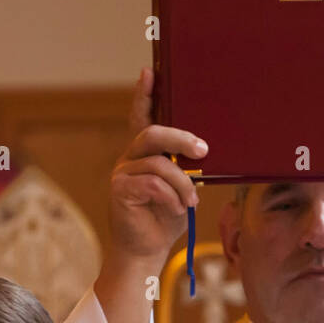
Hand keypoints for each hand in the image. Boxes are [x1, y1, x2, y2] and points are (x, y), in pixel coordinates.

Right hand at [108, 66, 207, 261]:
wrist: (146, 250)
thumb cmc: (165, 218)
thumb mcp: (181, 188)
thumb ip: (185, 168)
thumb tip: (202, 153)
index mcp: (145, 153)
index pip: (143, 117)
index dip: (145, 94)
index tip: (150, 72)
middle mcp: (131, 157)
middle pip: (153, 133)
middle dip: (181, 139)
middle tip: (203, 151)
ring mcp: (122, 172)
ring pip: (159, 163)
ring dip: (182, 184)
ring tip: (190, 202)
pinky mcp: (120, 189)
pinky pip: (153, 183)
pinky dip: (171, 197)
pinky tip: (176, 209)